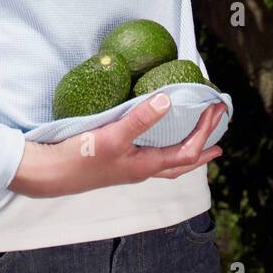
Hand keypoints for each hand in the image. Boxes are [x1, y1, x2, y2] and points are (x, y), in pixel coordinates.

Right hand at [8, 98, 226, 196]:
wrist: (52, 172)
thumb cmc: (83, 156)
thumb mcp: (113, 135)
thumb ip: (140, 118)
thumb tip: (167, 100)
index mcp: (147, 165)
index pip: (187, 151)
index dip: (204, 132)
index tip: (215, 111)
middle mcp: (142, 170)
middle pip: (182, 163)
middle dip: (202, 150)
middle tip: (219, 141)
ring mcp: (130, 167)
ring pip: (167, 163)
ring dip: (185, 153)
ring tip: (196, 144)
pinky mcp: (117, 161)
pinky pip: (150, 156)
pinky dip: (163, 148)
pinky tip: (154, 138)